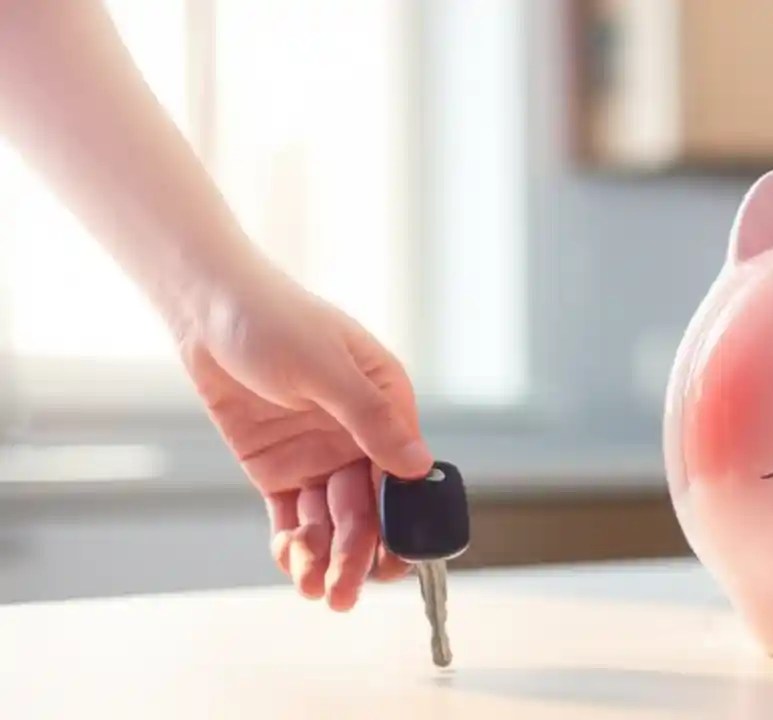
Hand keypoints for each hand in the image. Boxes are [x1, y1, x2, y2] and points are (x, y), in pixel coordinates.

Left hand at [176, 264, 432, 610]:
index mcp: (387, 405)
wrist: (207, 310)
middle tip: (348, 593)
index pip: (404, 474)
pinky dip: (293, 544)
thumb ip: (371, 419)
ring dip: (326, 558)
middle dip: (359, 553)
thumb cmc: (274, 320)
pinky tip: (293, 568)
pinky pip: (292, 516)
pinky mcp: (278, 468)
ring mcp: (318, 455)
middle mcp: (358, 436)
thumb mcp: (326, 368)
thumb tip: (419, 467)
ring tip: (316, 592)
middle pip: (367, 507)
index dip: (403, 522)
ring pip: (330, 520)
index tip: (397, 562)